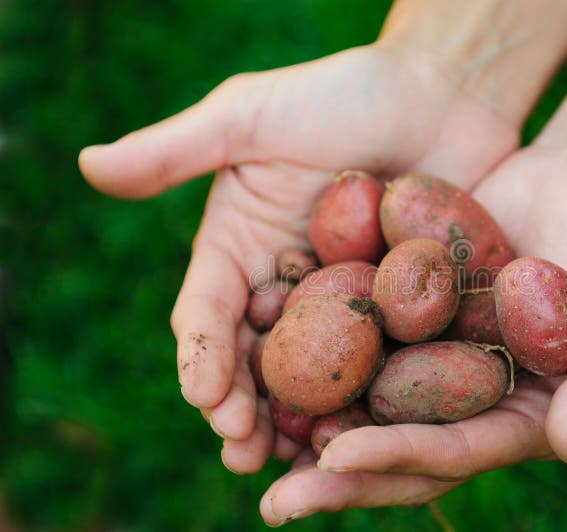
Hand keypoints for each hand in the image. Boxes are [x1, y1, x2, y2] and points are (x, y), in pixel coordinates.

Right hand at [78, 45, 520, 472]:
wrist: (441, 92)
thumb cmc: (342, 93)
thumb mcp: (252, 114)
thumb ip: (178, 149)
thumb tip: (88, 165)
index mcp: (239, 246)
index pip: (209, 311)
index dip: (203, 354)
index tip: (205, 394)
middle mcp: (284, 284)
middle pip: (256, 358)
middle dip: (245, 407)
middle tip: (243, 451)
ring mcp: (343, 303)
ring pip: (314, 375)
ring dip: (300, 421)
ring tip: (297, 464)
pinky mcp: (400, 310)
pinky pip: (380, 362)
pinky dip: (368, 400)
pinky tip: (368, 434)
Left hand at [260, 148, 566, 524]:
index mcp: (515, 415)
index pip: (453, 452)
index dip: (397, 459)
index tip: (338, 458)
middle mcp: (465, 396)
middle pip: (396, 447)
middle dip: (338, 477)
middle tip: (276, 497)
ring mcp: (432, 353)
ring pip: (362, 399)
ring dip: (308, 423)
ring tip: (247, 438)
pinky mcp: (406, 308)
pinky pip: (356, 333)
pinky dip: (315, 348)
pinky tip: (262, 346)